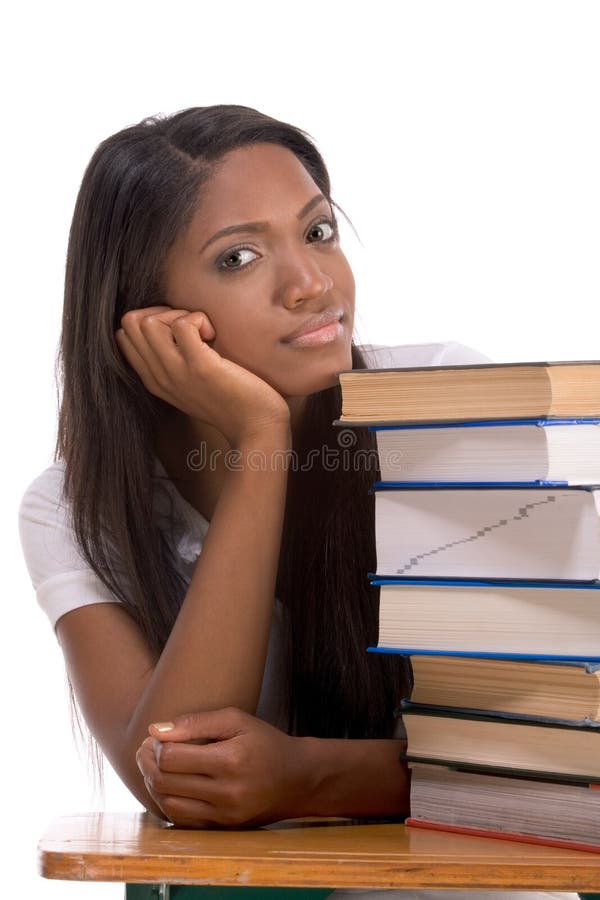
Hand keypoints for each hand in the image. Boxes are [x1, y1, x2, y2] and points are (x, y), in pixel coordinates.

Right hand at [116, 306, 289, 446]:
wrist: (255, 427)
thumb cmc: (231, 401)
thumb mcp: (191, 385)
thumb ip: (174, 363)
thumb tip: (173, 327)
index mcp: (154, 380)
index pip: (123, 337)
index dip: (151, 321)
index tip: (179, 331)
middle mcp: (159, 377)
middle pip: (130, 324)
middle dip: (161, 312)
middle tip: (191, 328)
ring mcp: (176, 372)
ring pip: (147, 322)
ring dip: (179, 315)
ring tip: (202, 332)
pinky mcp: (200, 366)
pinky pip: (182, 324)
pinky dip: (200, 319)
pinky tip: (213, 336)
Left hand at [136, 707, 312, 827]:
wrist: (297, 779)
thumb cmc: (264, 743)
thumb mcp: (236, 720)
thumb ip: (195, 722)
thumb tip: (156, 730)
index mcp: (229, 760)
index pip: (171, 757)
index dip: (156, 745)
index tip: (157, 736)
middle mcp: (226, 792)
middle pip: (164, 782)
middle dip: (147, 763)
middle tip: (147, 749)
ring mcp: (223, 815)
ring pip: (168, 804)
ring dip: (153, 783)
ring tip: (156, 765)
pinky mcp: (222, 827)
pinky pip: (181, 820)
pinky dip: (168, 801)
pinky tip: (169, 784)